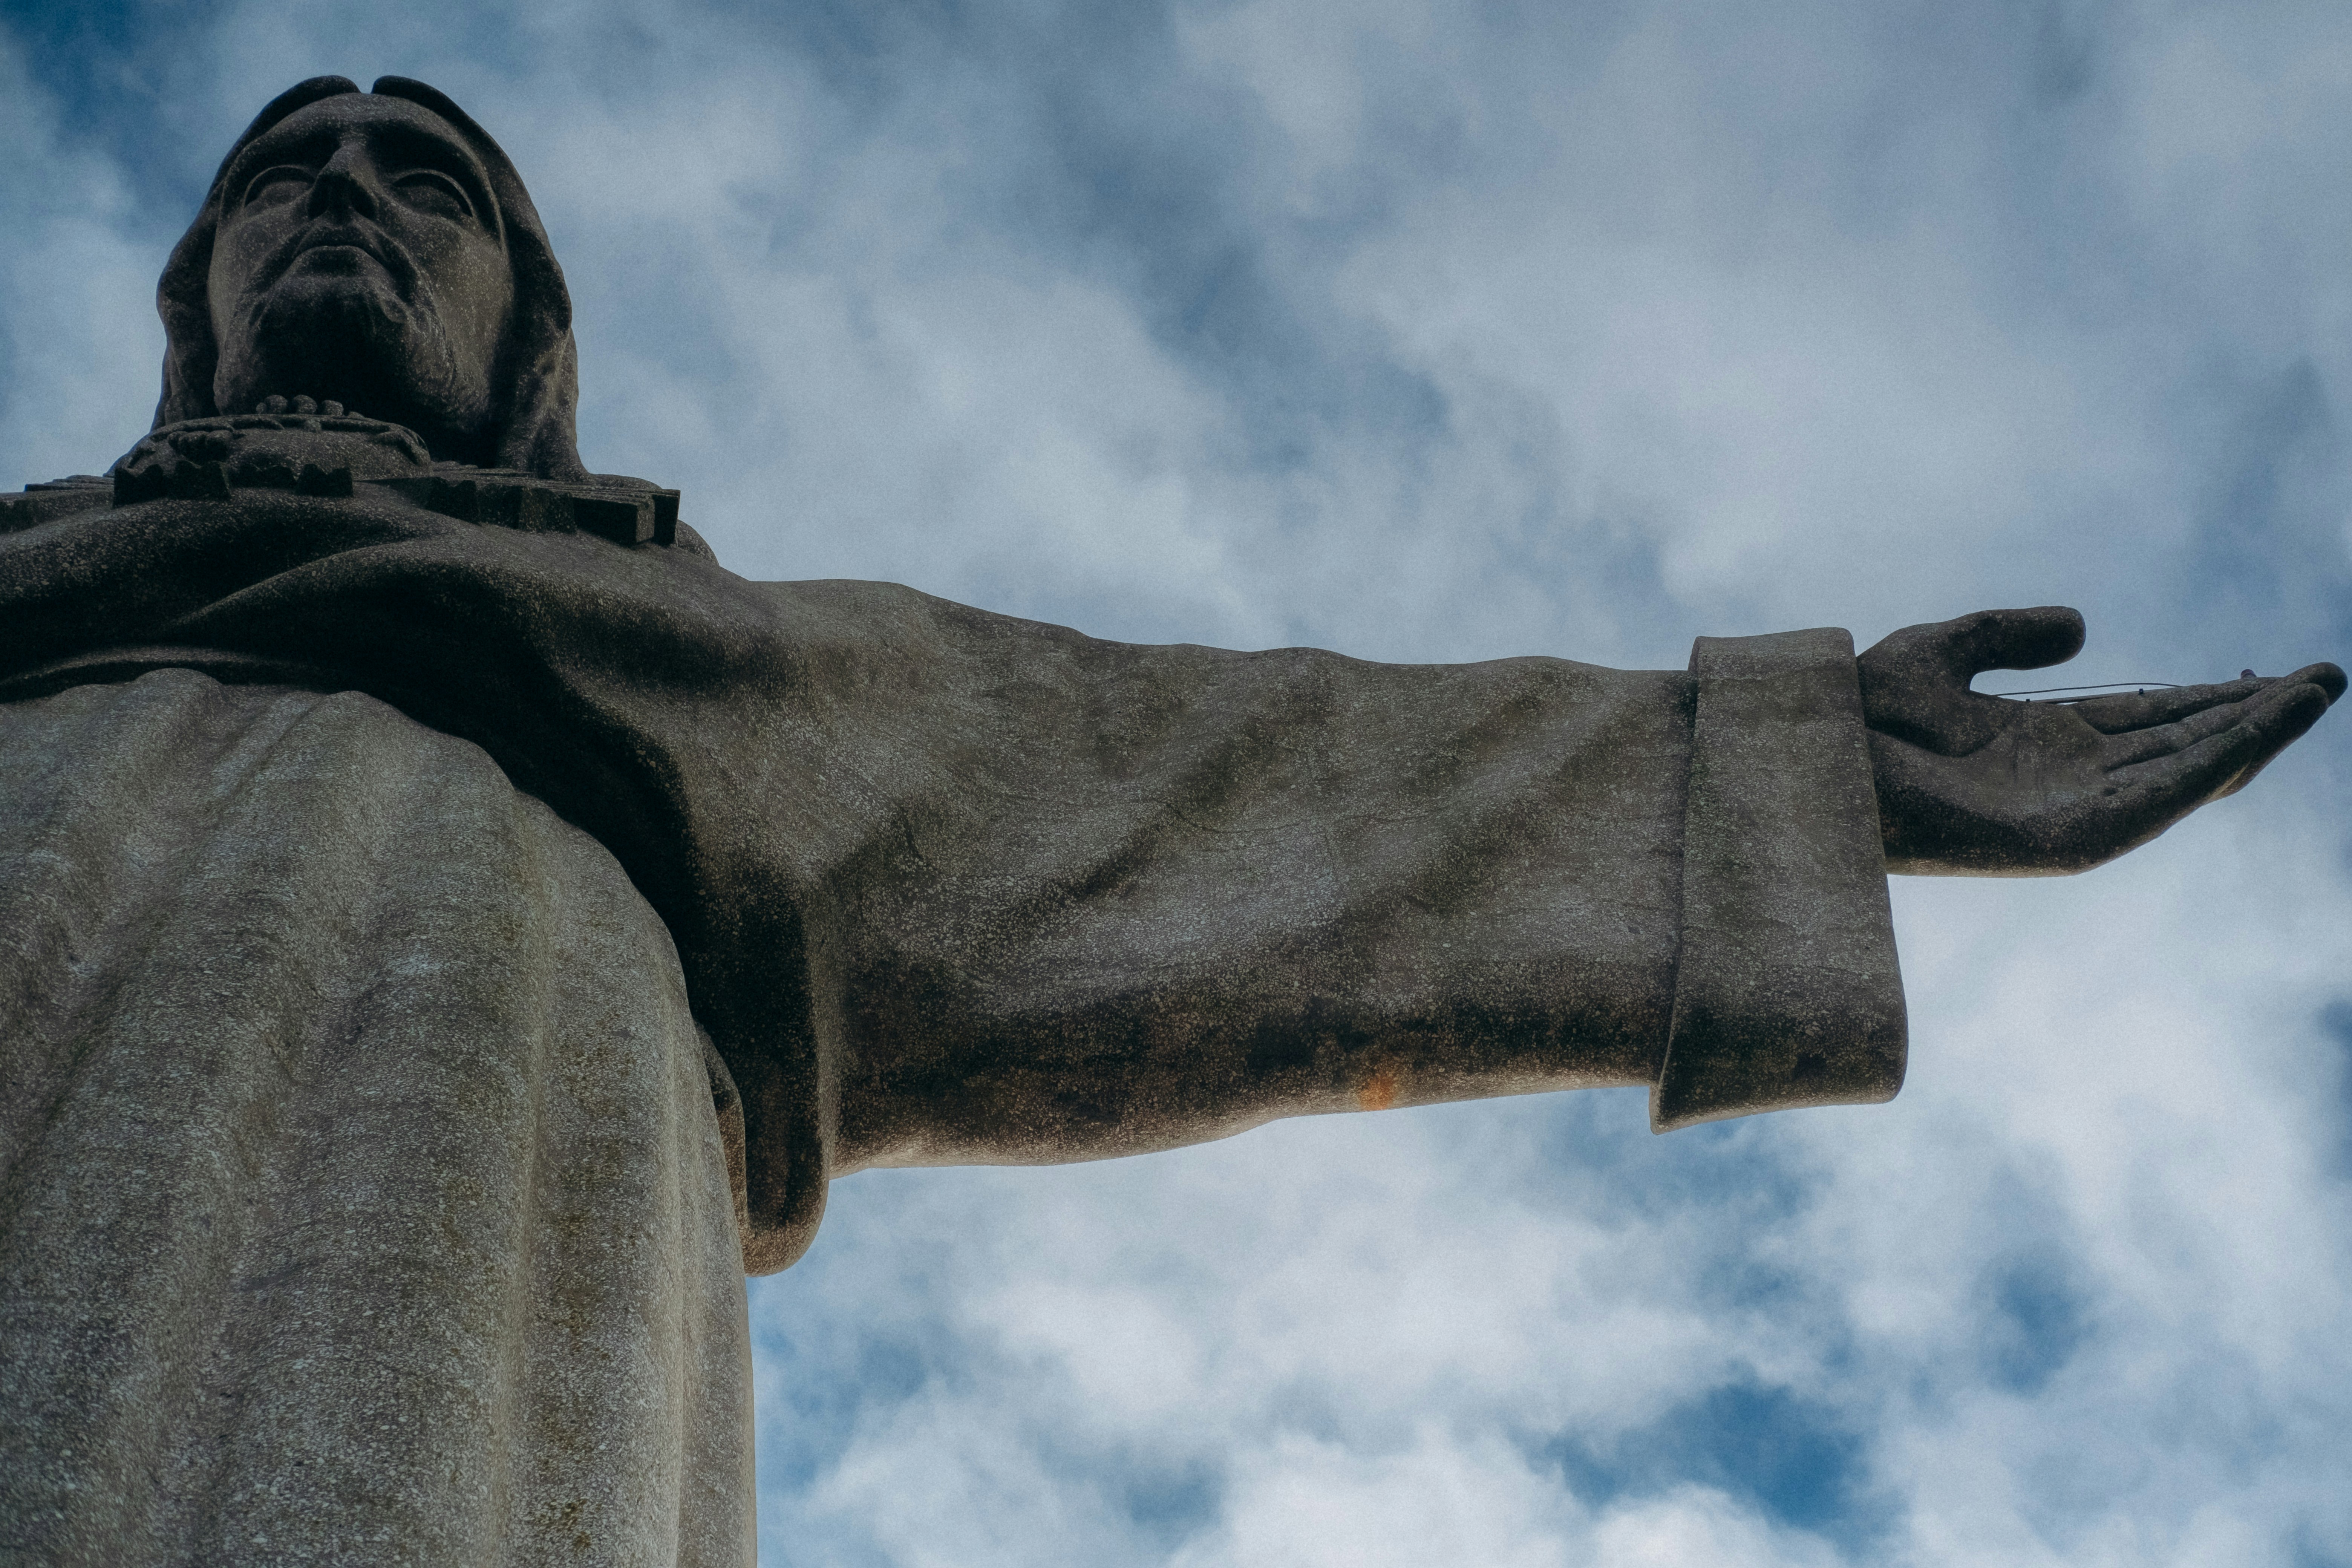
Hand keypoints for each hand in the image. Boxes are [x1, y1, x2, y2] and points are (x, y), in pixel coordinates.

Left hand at [1857, 607, 2342, 874]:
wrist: (1819, 755)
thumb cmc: (1861, 713)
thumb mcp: (1943, 652)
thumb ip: (2009, 635)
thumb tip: (2084, 626)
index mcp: (2047, 741)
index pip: (2153, 717)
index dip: (2214, 695)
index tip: (2274, 671)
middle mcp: (2067, 779)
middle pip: (2183, 744)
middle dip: (2254, 714)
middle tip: (2327, 678)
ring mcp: (2070, 812)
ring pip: (2183, 774)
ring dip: (2252, 736)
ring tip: (2314, 694)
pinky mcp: (2064, 842)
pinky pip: (2152, 805)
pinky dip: (2206, 770)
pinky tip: (2254, 737)